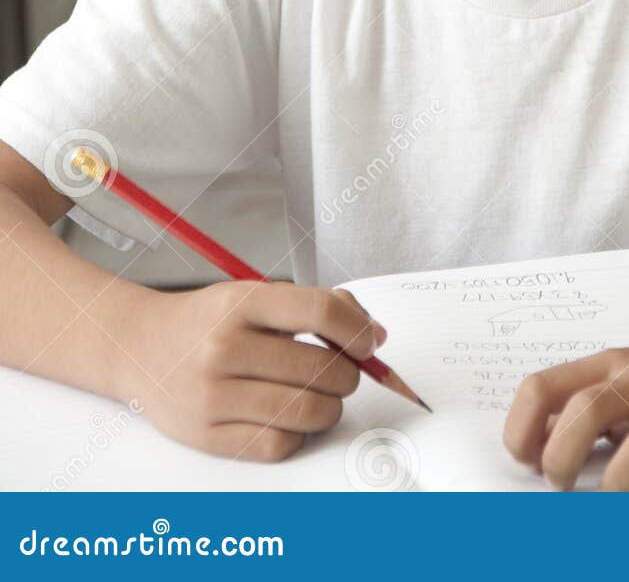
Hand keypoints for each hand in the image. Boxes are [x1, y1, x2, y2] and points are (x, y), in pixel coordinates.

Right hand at [125, 281, 386, 461]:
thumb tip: (376, 335)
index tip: (368, 343)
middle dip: (348, 374)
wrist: (140, 347)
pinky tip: (290, 417)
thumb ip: (317, 305)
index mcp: (241, 303)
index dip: (359, 330)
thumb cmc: (208, 321)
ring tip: (321, 395)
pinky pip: (279, 445)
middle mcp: (224, 348)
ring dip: (330, 407)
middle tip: (342, 371)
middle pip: (322, 368)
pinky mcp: (207, 436)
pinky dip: (299, 435)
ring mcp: (213, 395)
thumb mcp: (255, 294)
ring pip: (308, 412)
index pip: (321, 312)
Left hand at [503, 333, 628, 490]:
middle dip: (561, 458)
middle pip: (587, 410)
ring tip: (604, 508)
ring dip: (615, 485)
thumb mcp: (624, 377)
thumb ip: (582, 403)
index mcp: (610, 365)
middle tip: (560, 487)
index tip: (528, 464)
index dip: (522, 431)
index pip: (544, 386)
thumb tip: (531, 447)